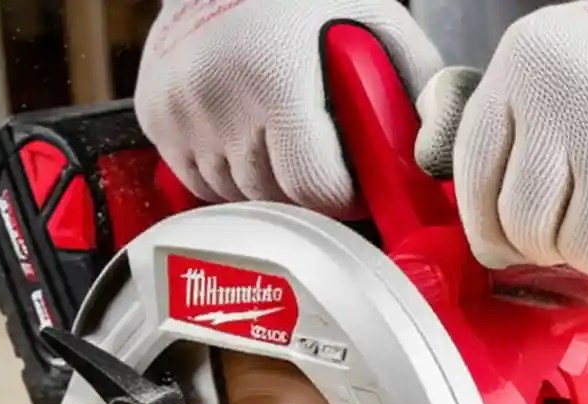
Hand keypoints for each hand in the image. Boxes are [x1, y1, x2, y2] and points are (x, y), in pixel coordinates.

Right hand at [136, 0, 443, 216]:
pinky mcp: (153, 118)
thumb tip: (435, 157)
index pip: (316, 188)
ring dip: (267, 184)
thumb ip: (416, 86)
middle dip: (308, 189)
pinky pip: (200, 182)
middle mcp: (217, 96)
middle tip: (324, 156)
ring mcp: (178, 111)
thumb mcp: (374, 22)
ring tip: (283, 137)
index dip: (345, 197)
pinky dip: (228, 172)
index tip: (355, 185)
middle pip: (277, 197)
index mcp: (274, 74)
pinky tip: (246, 135)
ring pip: (237, 195)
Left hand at [415, 0, 587, 284]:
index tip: (504, 243)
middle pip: (527, 228)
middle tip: (574, 224)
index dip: (488, 230)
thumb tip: (448, 189)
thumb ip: (494, 123)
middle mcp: (570, 105)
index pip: (476, 184)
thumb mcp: (542, 68)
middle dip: (547, 243)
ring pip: (581, 252)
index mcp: (525, 71)